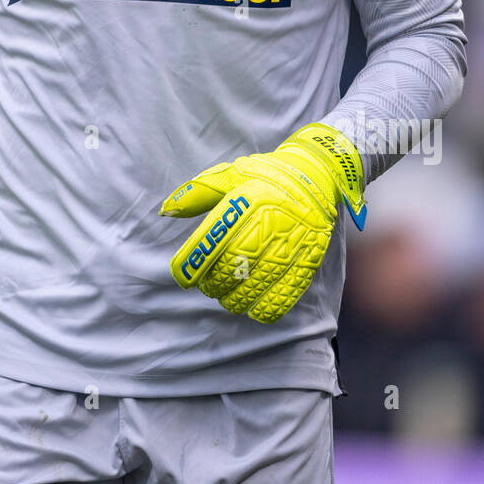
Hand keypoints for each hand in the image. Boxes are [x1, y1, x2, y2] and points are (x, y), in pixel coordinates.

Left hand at [160, 124, 364, 322]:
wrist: (317, 175)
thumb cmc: (265, 176)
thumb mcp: (230, 175)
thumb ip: (197, 193)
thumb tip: (166, 211)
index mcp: (248, 198)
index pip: (214, 236)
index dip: (194, 261)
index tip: (183, 276)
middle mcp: (270, 220)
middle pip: (234, 264)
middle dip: (214, 283)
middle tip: (207, 285)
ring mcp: (293, 241)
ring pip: (258, 283)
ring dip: (236, 298)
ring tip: (227, 297)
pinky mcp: (310, 257)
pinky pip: (288, 292)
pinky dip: (268, 307)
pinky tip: (254, 309)